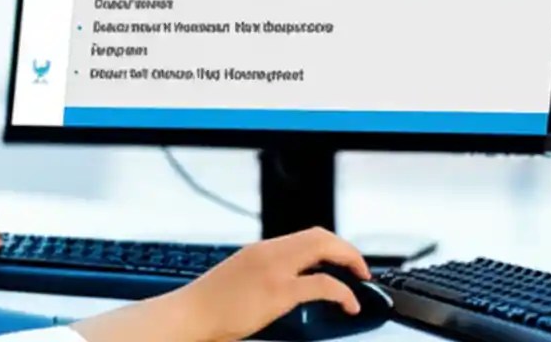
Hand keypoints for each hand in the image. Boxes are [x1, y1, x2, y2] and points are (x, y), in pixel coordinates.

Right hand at [72, 227, 369, 341]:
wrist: (189, 314)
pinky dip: (343, 292)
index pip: (307, 235)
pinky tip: (349, 304)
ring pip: (325, 250)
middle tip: (360, 269)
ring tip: (361, 281)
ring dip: (350, 262)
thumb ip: (263, 274)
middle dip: (347, 250)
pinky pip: (323, 285)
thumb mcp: (239, 279)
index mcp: (260, 250)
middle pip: (321, 236)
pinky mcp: (278, 292)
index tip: (344, 260)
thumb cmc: (209, 306)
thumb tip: (289, 284)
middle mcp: (269, 252)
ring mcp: (274, 269)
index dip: (332, 244)